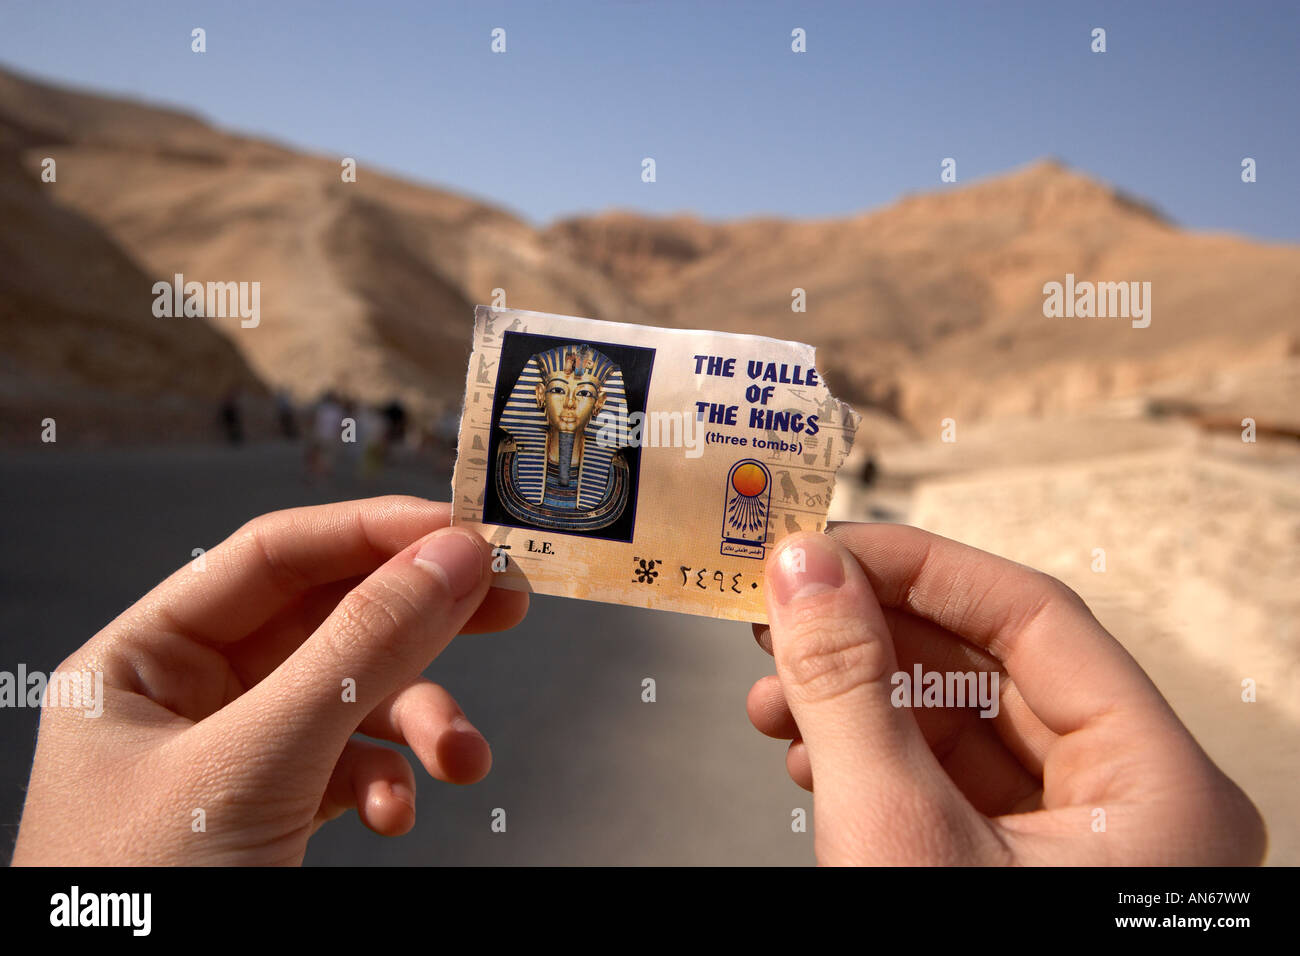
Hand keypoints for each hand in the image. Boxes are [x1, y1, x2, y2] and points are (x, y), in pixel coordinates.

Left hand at [13, 496, 525, 864]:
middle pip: (327, 622)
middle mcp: (188, 698)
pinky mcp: (273, 811)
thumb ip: (358, 654)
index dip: (374, 534)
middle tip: (509, 603)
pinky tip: (397, 815)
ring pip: (354, 701)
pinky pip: (352, 767)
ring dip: (420, 724)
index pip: (273, 557)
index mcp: (142, 661)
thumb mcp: (255, 765)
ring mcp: (235, 756)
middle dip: (419, 622)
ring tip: (463, 759)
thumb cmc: (144, 904)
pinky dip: (389, 784)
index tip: (467, 532)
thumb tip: (453, 559)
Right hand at [747, 524, 1266, 864]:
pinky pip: (949, 785)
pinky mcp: (1022, 877)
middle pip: (995, 667)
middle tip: (785, 605)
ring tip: (774, 690)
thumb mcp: (898, 833)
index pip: (1036, 616)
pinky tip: (808, 750)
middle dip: (875, 635)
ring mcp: (1081, 850)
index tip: (829, 543)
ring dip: (860, 697)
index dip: (922, 566)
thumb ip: (849, 686)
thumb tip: (805, 566)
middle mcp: (1139, 810)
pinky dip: (872, 757)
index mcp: (1163, 788)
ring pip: (965, 727)